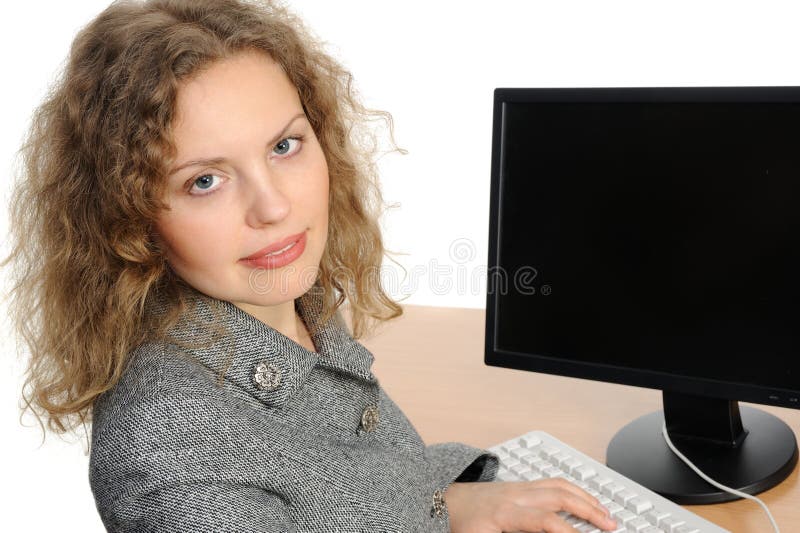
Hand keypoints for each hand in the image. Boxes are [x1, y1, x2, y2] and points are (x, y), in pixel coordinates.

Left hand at [444, 478, 617, 532]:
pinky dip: (573, 488)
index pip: (545, 521)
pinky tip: (584, 497)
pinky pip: (551, 481)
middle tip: (611, 525)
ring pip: (558, 484)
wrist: (441, 501)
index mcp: (505, 513)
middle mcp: (514, 495)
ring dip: (585, 496)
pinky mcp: (518, 485)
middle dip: (588, 510)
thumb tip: (542, 531)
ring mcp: (517, 487)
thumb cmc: (460, 525)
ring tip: (606, 512)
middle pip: (558, 496)